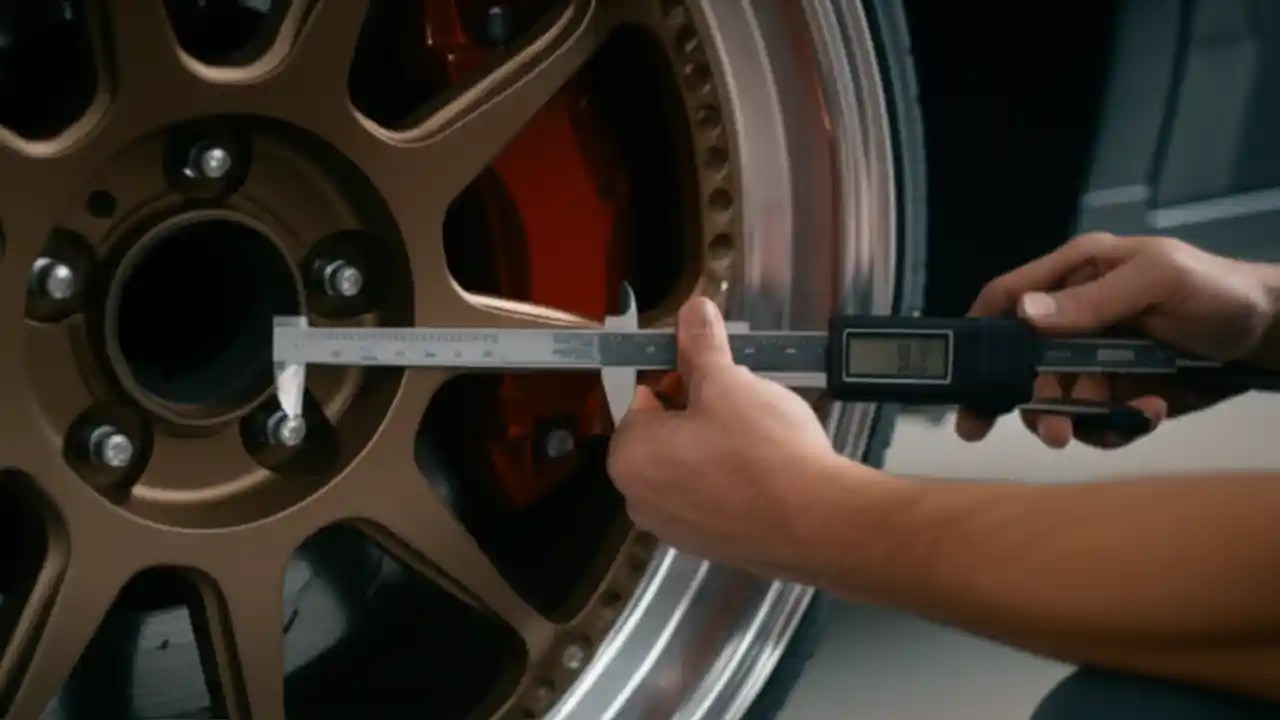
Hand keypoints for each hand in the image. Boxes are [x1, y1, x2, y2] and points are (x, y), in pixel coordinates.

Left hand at [607, 297, 869, 576]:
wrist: (815, 522)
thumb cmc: (760, 448)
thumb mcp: (728, 382)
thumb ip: (702, 346)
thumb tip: (692, 309)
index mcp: (628, 458)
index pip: (642, 399)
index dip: (680, 379)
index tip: (715, 376)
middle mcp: (640, 500)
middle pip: (664, 437)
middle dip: (697, 415)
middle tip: (742, 405)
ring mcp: (674, 530)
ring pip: (690, 467)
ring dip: (715, 447)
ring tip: (759, 438)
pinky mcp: (710, 547)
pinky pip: (712, 498)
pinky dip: (732, 482)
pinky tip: (766, 473)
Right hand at [957, 232, 1277, 448]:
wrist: (1268, 334)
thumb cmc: (1215, 288)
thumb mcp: (1157, 279)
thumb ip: (1094, 298)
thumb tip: (1024, 313)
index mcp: (1073, 276)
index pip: (1007, 298)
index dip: (979, 331)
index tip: (963, 372)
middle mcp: (1073, 320)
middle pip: (1021, 364)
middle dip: (1026, 402)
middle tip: (1045, 432)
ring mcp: (1093, 360)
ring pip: (1054, 401)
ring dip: (1071, 421)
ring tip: (1093, 431)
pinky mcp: (1117, 393)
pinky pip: (1094, 421)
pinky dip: (1114, 427)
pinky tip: (1150, 413)